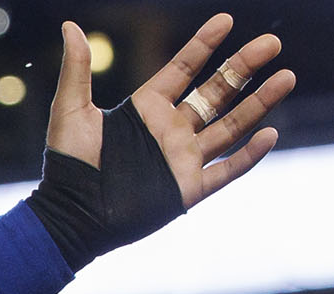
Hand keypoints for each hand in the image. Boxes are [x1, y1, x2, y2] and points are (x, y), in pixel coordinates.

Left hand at [46, 14, 292, 208]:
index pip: (183, 69)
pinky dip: (249, 154)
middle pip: (216, 92)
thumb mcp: (70, 109)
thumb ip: (77, 68)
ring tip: (286, 76)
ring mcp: (182, 158)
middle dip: (244, 67)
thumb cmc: (67, 162)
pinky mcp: (188, 188)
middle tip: (272, 43)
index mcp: (145, 109)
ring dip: (259, 103)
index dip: (204, 44)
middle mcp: (170, 130)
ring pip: (230, 125)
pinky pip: (227, 169)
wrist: (69, 213)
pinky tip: (270, 133)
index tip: (225, 20)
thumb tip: (70, 26)